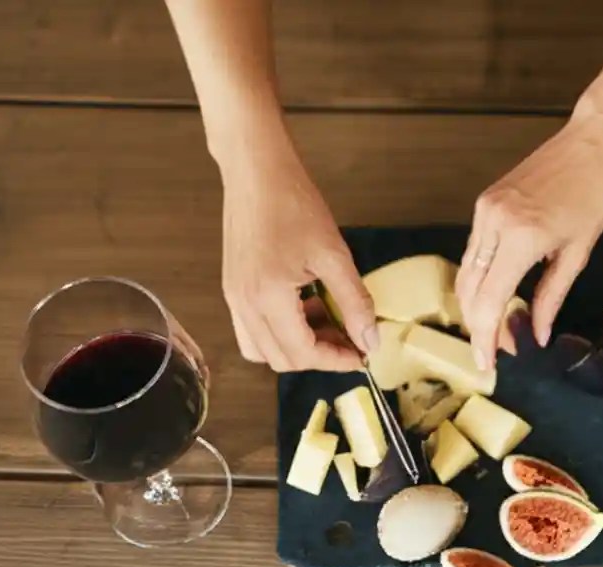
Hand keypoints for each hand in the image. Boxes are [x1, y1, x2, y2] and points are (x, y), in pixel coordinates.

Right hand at [219, 145, 376, 371]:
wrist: (256, 171)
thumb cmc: (295, 204)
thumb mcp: (334, 255)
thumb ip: (354, 303)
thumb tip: (370, 341)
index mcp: (267, 298)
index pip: (302, 354)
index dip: (336, 360)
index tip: (361, 354)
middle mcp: (243, 305)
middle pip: (281, 359)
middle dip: (319, 356)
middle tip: (349, 339)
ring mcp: (233, 298)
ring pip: (264, 350)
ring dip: (298, 347)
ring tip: (327, 321)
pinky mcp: (232, 288)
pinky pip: (252, 329)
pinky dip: (280, 331)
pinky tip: (305, 307)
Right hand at [456, 108, 602, 369]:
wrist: (597, 141)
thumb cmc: (598, 191)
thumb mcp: (578, 253)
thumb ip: (551, 296)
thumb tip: (537, 333)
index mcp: (521, 237)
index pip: (489, 301)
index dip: (485, 337)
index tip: (489, 362)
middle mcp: (495, 222)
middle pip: (469, 291)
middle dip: (478, 326)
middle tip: (495, 351)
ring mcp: (486, 209)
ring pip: (466, 271)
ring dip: (476, 304)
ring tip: (496, 328)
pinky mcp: (486, 201)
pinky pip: (474, 250)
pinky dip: (480, 277)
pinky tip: (495, 294)